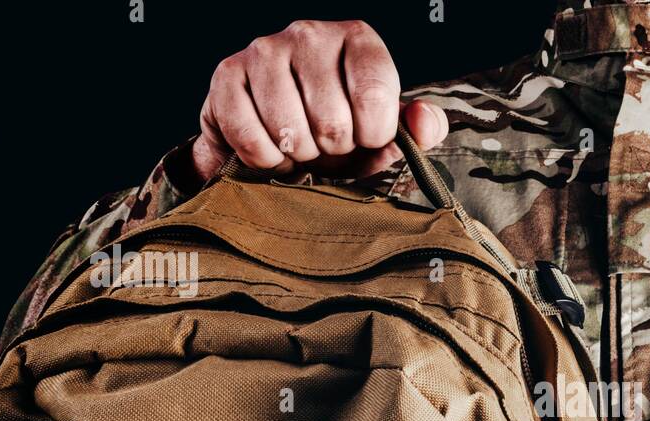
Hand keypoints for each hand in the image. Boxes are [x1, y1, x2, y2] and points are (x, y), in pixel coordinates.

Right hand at [189, 20, 448, 183]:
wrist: (280, 133)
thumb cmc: (342, 127)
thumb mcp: (389, 130)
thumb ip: (420, 128)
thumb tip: (422, 122)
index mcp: (358, 39)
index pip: (376, 97)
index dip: (373, 135)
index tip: (365, 136)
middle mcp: (310, 33)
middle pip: (332, 121)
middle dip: (333, 149)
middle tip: (327, 143)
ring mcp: (264, 49)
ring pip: (289, 131)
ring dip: (298, 154)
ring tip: (300, 143)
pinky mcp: (227, 74)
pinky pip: (250, 136)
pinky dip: (264, 158)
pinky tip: (272, 147)